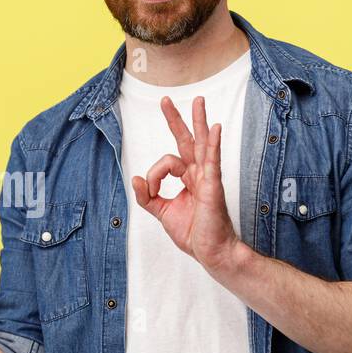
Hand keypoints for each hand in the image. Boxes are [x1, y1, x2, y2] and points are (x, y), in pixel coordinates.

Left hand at [131, 95, 244, 275]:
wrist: (211, 252)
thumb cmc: (194, 233)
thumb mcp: (162, 212)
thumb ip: (148, 196)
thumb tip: (136, 179)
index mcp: (188, 178)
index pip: (167, 162)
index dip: (154, 173)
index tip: (151, 189)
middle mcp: (199, 174)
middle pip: (187, 140)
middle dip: (176, 120)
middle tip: (165, 100)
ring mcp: (208, 178)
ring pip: (201, 144)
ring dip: (198, 122)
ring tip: (197, 101)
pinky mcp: (213, 187)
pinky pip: (212, 161)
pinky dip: (213, 144)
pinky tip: (215, 128)